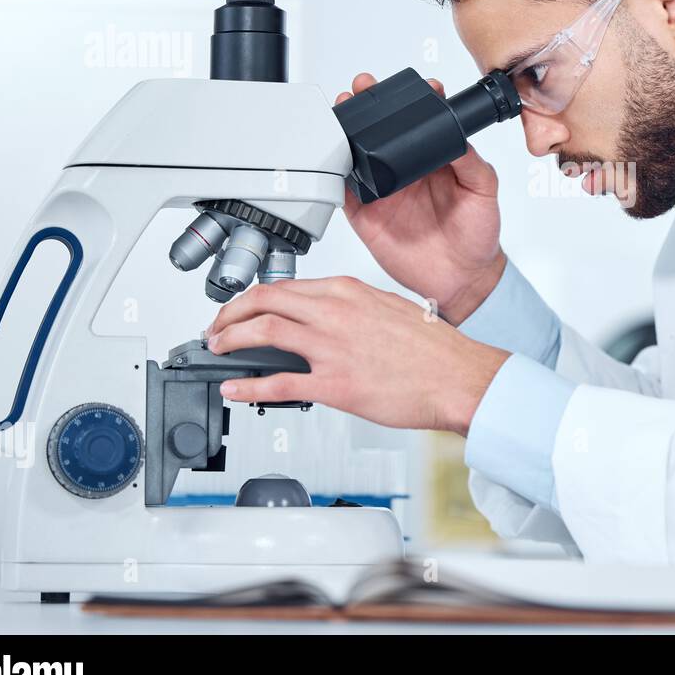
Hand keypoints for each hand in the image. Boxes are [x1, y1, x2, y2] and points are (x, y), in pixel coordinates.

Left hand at [204, 277, 509, 434]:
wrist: (458, 377)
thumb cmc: (434, 349)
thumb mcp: (390, 309)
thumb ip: (353, 309)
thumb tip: (325, 319)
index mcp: (349, 291)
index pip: (286, 286)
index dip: (254, 298)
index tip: (243, 310)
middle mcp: (336, 312)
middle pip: (264, 300)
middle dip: (229, 314)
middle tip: (216, 328)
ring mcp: (333, 347)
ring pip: (263, 331)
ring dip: (230, 339)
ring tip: (216, 349)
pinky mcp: (335, 384)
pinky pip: (279, 383)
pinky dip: (248, 386)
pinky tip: (234, 389)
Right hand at [336, 72, 505, 324]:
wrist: (462, 279)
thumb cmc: (478, 236)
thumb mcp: (484, 191)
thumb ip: (472, 163)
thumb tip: (458, 135)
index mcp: (434, 159)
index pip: (420, 122)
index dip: (416, 101)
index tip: (417, 86)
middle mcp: (405, 170)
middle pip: (381, 130)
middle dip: (370, 104)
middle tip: (364, 87)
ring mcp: (383, 190)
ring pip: (357, 152)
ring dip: (347, 129)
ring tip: (343, 109)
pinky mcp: (366, 214)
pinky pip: (344, 189)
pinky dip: (333, 171)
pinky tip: (331, 153)